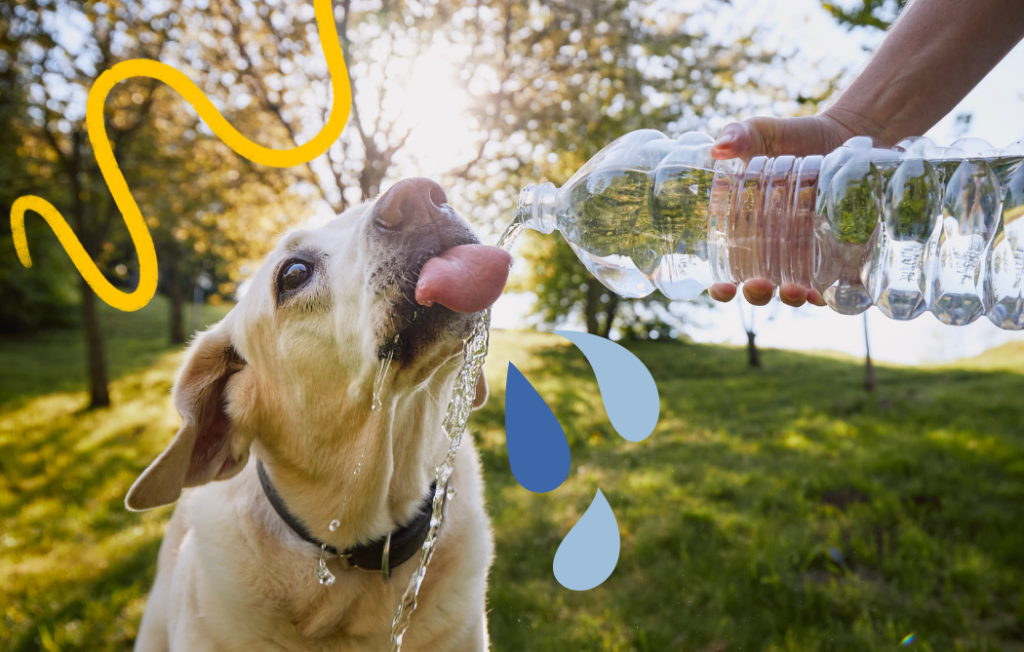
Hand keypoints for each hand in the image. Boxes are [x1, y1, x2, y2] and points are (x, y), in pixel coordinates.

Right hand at [705, 112, 873, 307]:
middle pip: (760, 288)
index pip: (727, 269)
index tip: (722, 288)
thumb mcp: (764, 133)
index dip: (721, 287)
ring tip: (795, 291)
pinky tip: (826, 294)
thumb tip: (719, 148)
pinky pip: (833, 283)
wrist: (845, 134)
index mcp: (745, 230)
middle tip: (760, 284)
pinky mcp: (839, 252)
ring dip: (792, 298)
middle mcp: (774, 249)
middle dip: (758, 294)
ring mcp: (807, 254)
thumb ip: (739, 135)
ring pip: (795, 291)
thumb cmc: (795, 137)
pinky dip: (829, 294)